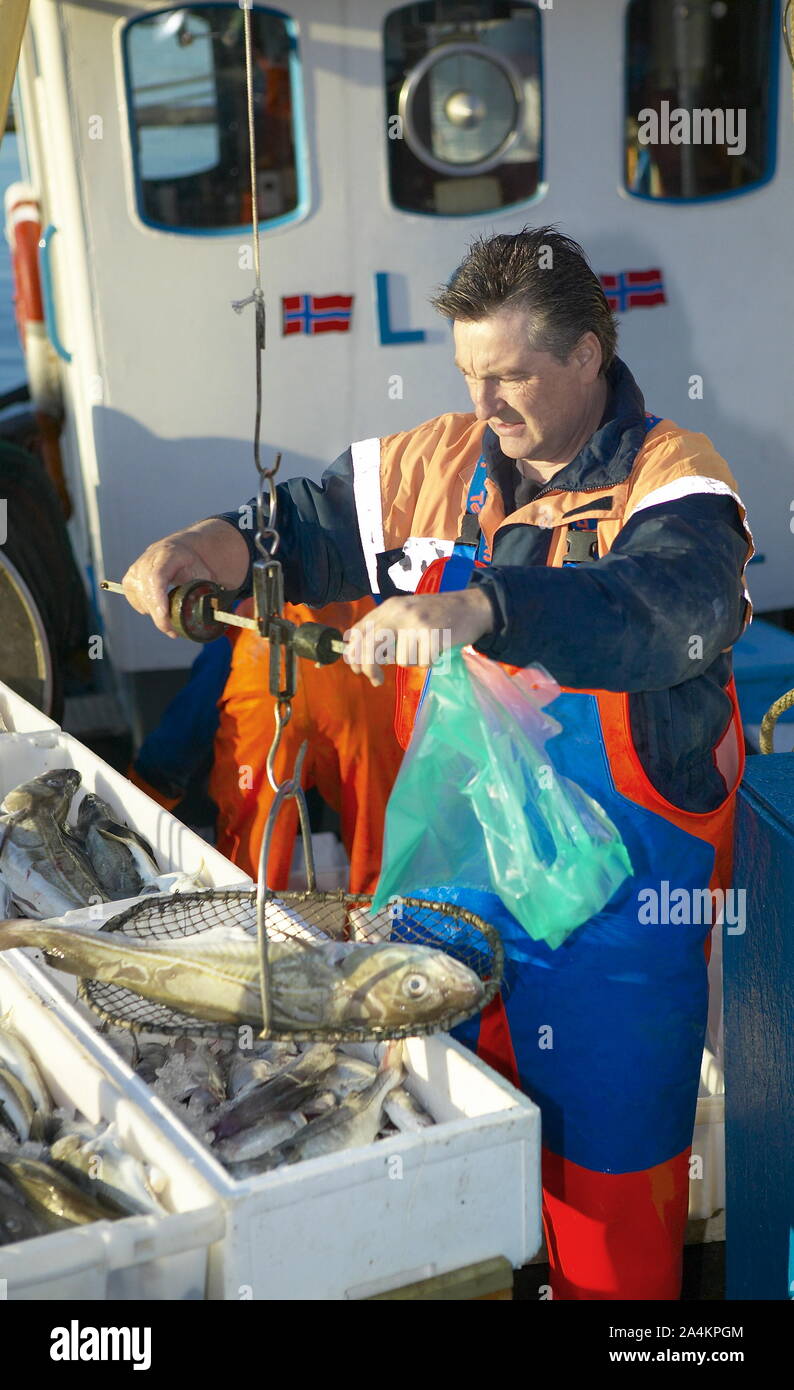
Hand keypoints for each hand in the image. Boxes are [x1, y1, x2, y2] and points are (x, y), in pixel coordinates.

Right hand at [121, 519, 249, 637]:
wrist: (180, 551)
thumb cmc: (194, 564)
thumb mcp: (204, 574)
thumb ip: (207, 592)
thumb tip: (214, 615)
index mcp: (169, 554)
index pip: (157, 577)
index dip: (158, 599)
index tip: (164, 617)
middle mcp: (148, 559)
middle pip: (147, 590)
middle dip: (159, 615)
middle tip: (173, 631)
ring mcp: (136, 568)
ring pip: (140, 598)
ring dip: (154, 613)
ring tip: (170, 616)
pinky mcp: (130, 579)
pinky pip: (134, 600)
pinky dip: (146, 608)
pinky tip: (159, 607)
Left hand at [343, 588, 493, 685]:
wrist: (472, 606)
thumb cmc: (437, 614)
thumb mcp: (405, 613)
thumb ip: (384, 628)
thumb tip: (358, 654)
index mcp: (390, 607)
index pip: (360, 630)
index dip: (353, 653)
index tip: (355, 669)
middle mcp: (399, 612)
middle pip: (371, 646)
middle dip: (369, 667)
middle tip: (376, 681)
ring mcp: (416, 623)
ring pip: (400, 659)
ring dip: (412, 660)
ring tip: (425, 647)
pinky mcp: (432, 636)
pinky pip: (421, 662)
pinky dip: (428, 661)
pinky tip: (436, 648)